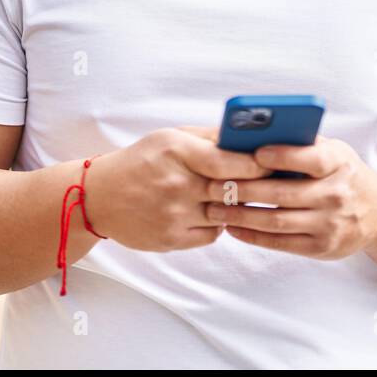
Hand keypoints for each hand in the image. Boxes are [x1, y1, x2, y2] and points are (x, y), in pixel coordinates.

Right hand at [85, 126, 271, 251]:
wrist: (98, 197)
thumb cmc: (141, 161)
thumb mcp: (169, 137)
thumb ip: (209, 138)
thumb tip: (251, 138)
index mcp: (176, 151)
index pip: (227, 160)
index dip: (257, 163)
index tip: (276, 162)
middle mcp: (175, 184)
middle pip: (231, 189)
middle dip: (257, 187)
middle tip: (278, 183)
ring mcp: (173, 214)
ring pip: (227, 214)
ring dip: (240, 207)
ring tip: (249, 198)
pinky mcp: (171, 239)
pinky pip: (213, 233)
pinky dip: (219, 223)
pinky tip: (214, 212)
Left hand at [200, 134, 376, 259]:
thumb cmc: (344, 173)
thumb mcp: (334, 151)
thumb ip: (302, 144)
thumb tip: (254, 136)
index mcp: (338, 164)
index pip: (309, 159)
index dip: (280, 156)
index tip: (252, 152)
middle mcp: (336, 195)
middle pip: (283, 194)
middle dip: (243, 190)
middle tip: (213, 185)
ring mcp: (330, 224)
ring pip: (277, 221)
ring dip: (241, 215)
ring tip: (214, 208)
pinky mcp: (322, 248)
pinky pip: (281, 243)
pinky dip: (253, 235)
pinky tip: (233, 226)